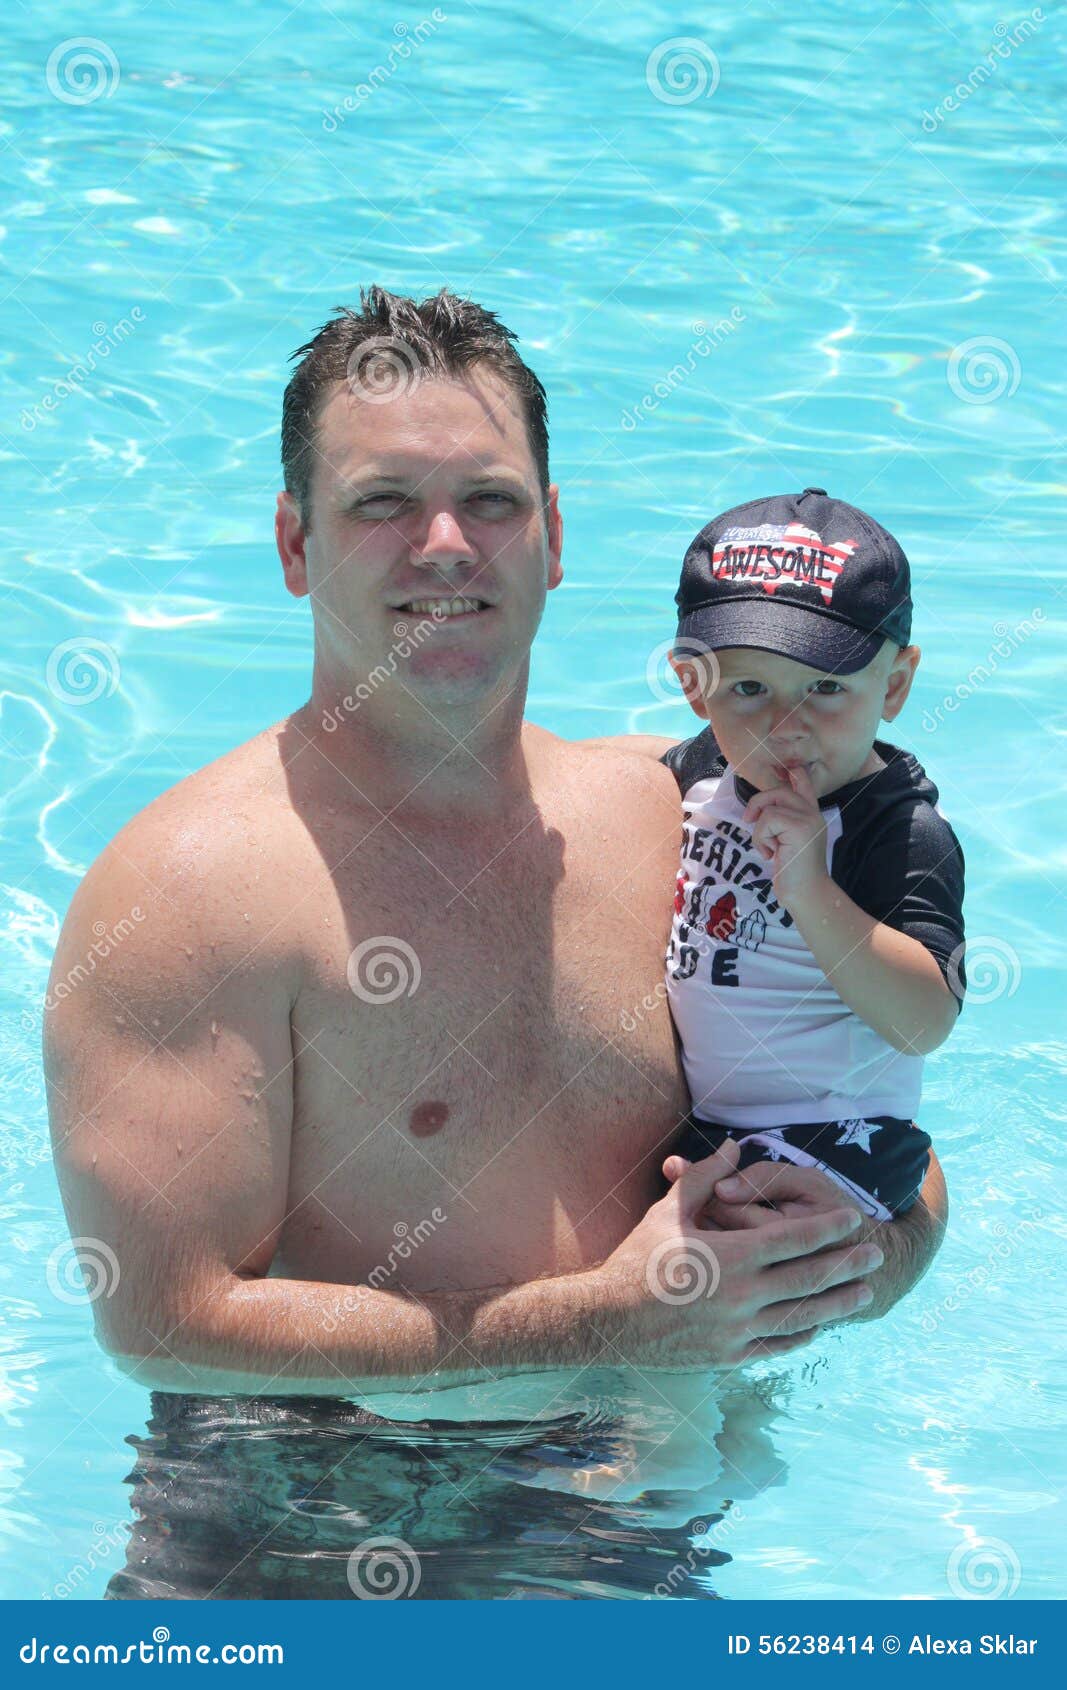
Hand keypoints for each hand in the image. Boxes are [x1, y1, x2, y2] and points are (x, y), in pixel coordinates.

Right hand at [594, 1142, 881, 1368]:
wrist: (608, 1321)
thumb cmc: (637, 1258)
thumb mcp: (669, 1210)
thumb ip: (708, 1178)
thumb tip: (735, 1148)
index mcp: (731, 1255)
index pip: (795, 1239)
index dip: (828, 1227)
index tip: (853, 1218)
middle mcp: (742, 1295)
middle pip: (809, 1277)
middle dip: (847, 1263)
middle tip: (877, 1253)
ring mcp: (739, 1330)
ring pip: (802, 1315)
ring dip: (838, 1302)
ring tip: (865, 1292)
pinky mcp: (730, 1356)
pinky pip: (778, 1344)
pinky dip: (803, 1332)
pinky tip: (819, 1324)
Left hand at [743, 763, 828, 905]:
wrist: (806, 894)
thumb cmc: (794, 873)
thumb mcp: (786, 842)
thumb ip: (781, 823)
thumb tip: (758, 810)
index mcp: (811, 815)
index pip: (804, 784)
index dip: (795, 772)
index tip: (790, 765)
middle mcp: (813, 813)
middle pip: (778, 791)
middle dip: (758, 803)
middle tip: (748, 820)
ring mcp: (808, 818)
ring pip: (769, 808)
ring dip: (759, 831)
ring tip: (769, 849)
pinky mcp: (799, 827)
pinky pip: (766, 820)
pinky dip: (761, 838)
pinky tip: (771, 855)